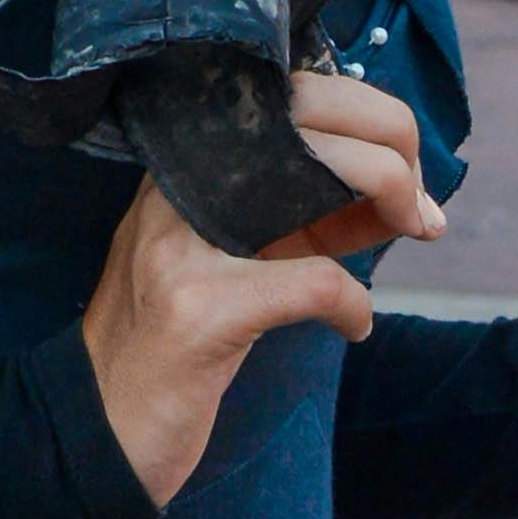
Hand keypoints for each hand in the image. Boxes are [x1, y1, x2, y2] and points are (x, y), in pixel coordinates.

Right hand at [80, 69, 444, 507]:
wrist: (95, 425)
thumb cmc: (175, 344)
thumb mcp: (240, 259)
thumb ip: (308, 218)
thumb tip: (404, 193)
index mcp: (191, 161)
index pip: (296, 92)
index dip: (371, 120)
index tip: (408, 179)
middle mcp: (180, 184)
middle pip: (313, 113)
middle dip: (395, 152)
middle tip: (422, 215)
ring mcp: (183, 242)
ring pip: (321, 176)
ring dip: (389, 205)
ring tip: (408, 238)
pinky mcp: (200, 310)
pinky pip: (316, 283)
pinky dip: (354, 306)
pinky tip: (354, 329)